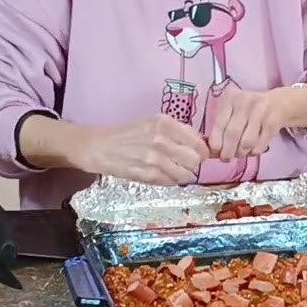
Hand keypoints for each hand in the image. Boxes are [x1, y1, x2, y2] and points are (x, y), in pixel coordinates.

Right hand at [84, 115, 209, 185]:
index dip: (202, 151)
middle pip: (195, 160)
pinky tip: (161, 173)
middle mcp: (162, 140)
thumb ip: (178, 132)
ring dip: (182, 174)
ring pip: (186, 174)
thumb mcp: (154, 123)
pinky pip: (172, 182)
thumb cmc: (131, 135)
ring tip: (171, 168)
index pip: (198, 143)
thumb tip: (202, 144)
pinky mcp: (149, 175)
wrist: (103, 148)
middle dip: (193, 163)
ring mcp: (156, 159)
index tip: (199, 154)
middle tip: (184, 162)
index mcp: (166, 123)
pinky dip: (170, 180)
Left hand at [208, 86, 306, 162]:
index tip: (216, 152)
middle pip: (232, 134)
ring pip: (246, 141)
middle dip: (227, 151)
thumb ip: (221, 127)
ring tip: (240, 153)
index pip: (219, 123)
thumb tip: (211, 151)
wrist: (279, 103)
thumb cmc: (249, 110)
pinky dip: (254, 152)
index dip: (216, 142)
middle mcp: (245, 101)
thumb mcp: (233, 111)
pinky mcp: (273, 121)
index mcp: (231, 98)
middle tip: (226, 158)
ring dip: (241, 153)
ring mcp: (260, 110)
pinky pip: (260, 144)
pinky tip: (252, 150)